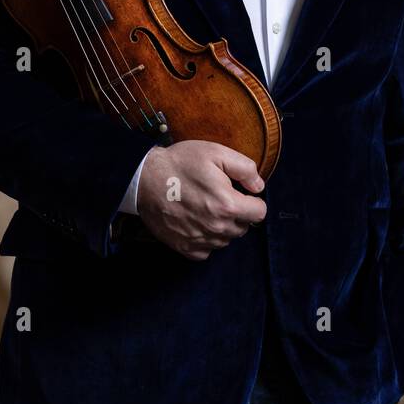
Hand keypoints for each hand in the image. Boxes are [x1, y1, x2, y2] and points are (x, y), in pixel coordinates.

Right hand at [135, 141, 265, 259]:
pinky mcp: (185, 247)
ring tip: (206, 207)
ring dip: (222, 226)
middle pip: (243, 227)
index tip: (241, 193)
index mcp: (228, 205)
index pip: (259, 213)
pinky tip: (196, 221)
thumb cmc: (180, 163)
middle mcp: (217, 228)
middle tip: (220, 196)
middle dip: (237, 213)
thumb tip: (259, 186)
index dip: (253, 201)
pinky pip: (207, 250)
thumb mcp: (216, 153)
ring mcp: (200, 240)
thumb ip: (245, 168)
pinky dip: (206, 239)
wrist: (144, 178)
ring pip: (226, 239)